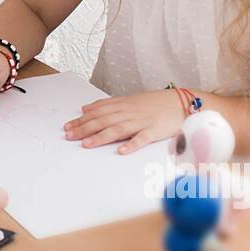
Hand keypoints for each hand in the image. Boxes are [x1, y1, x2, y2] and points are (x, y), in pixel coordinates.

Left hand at [63, 90, 185, 154]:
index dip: (82, 120)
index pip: (98, 112)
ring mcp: (142, 121)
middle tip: (69, 136)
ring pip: (118, 129)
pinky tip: (121, 151)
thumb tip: (86, 108)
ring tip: (87, 144)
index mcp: (123, 104)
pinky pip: (142, 138)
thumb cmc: (155, 103)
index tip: (67, 127)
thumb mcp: (129, 99)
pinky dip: (131, 144)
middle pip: (103, 121)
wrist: (182, 102)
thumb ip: (107, 104)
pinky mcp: (155, 130)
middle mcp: (129, 112)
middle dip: (84, 128)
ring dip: (101, 137)